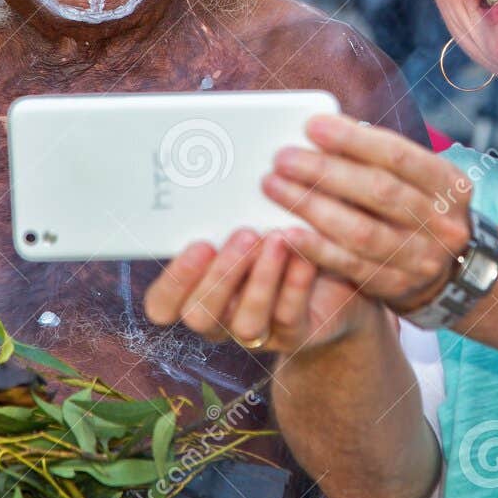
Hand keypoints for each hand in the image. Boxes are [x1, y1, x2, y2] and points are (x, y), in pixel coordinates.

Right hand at [143, 228, 373, 356]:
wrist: (336, 272)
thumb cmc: (278, 234)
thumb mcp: (250, 220)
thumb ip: (225, 211)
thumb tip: (211, 162)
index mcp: (197, 291)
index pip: (162, 305)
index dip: (174, 281)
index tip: (200, 244)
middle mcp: (220, 318)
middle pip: (200, 316)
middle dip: (221, 275)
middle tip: (245, 234)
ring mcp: (257, 333)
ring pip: (246, 323)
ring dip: (261, 279)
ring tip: (279, 239)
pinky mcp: (294, 336)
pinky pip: (288, 318)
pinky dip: (295, 285)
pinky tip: (305, 256)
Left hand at [263, 114, 475, 313]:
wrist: (451, 274)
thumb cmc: (418, 209)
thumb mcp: (419, 180)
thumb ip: (380, 159)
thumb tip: (321, 132)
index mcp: (448, 184)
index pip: (398, 155)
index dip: (354, 139)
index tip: (312, 126)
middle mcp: (441, 222)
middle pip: (378, 191)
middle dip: (325, 171)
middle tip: (283, 158)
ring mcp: (421, 258)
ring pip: (361, 231)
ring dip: (312, 207)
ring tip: (274, 187)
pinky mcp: (397, 287)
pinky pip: (351, 266)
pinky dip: (316, 248)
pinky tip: (287, 232)